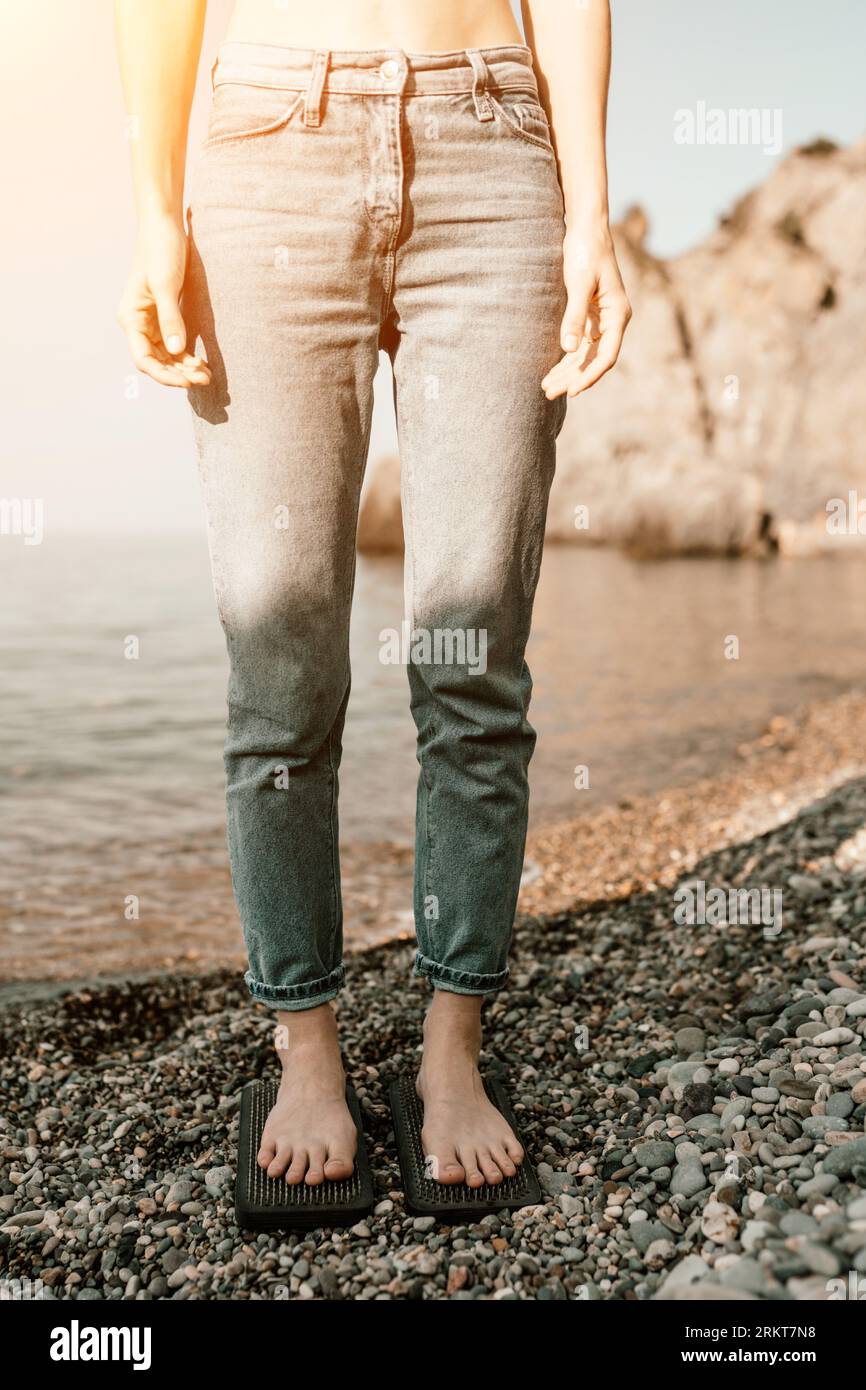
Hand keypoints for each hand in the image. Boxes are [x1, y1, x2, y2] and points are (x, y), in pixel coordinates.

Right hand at [117, 211, 210, 388]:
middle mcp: (138, 323)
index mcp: (131, 318)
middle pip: (156, 361)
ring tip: (206, 375)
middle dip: (178, 374)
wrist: (164, 225)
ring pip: (167, 356)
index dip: (164, 375)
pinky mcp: (165, 315)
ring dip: (184, 368)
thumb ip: (171, 319)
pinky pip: (175, 344)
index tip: (187, 382)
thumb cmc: (160, 250)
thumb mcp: (165, 284)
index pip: (144, 359)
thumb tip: (177, 351)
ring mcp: (151, 321)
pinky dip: (187, 356)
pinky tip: (202, 363)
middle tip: (204, 380)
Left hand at [542, 224, 630, 399]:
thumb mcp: (578, 284)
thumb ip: (574, 316)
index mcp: (618, 314)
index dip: (589, 376)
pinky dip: (566, 358)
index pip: (606, 356)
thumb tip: (569, 349)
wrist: (586, 228)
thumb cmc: (585, 251)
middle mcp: (613, 321)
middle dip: (572, 379)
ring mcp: (602, 320)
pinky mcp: (590, 315)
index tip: (572, 391)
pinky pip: (579, 344)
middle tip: (548, 394)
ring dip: (566, 372)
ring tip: (546, 388)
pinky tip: (551, 371)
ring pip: (585, 355)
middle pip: (593, 360)